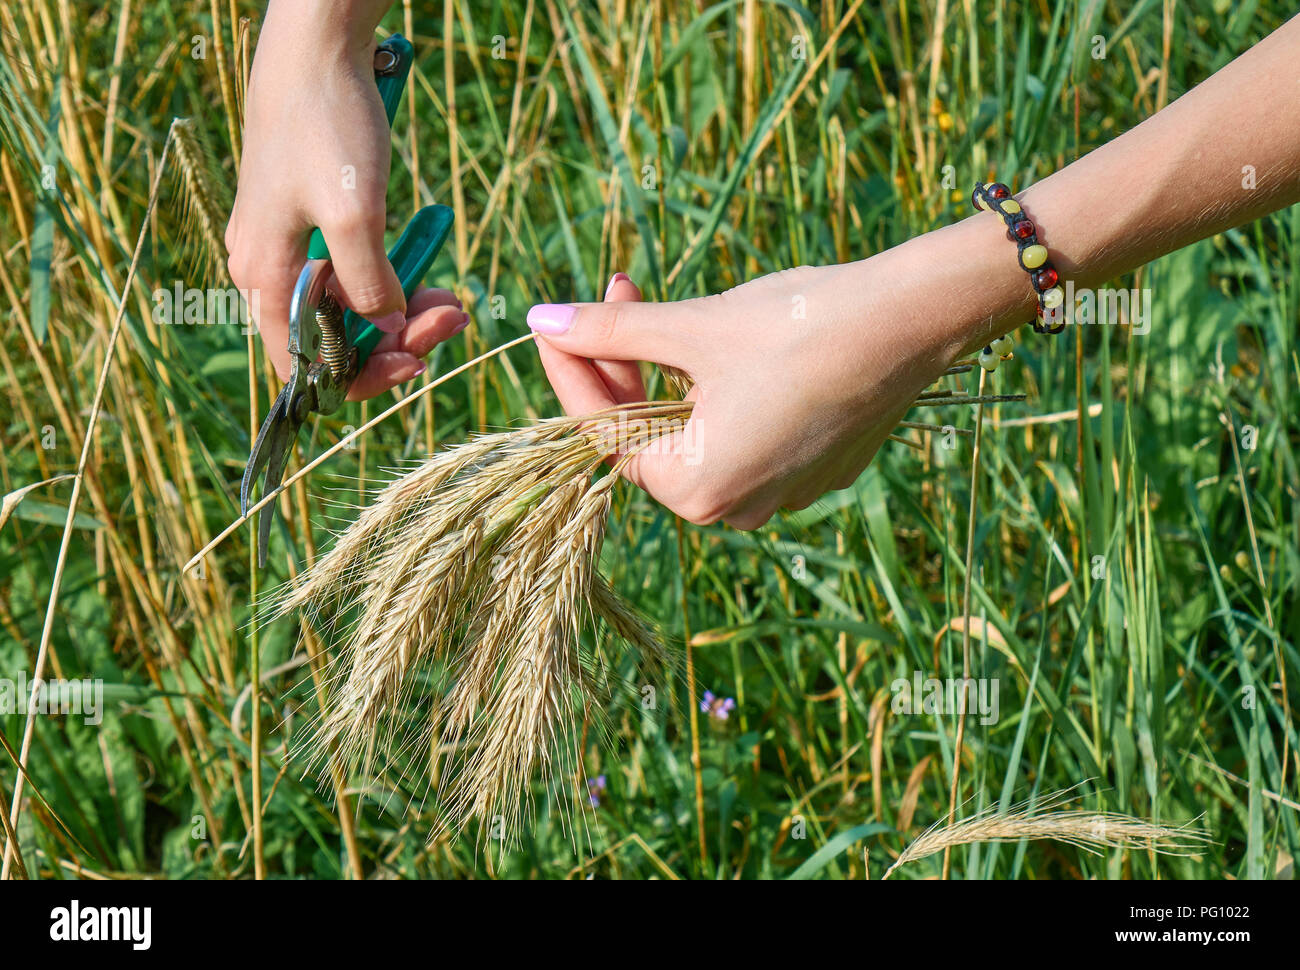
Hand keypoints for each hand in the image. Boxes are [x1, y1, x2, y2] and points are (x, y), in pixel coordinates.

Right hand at [225, 2, 466, 399]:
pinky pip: (352, 271)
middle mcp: (268, 267)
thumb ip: (369, 285)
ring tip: (452, 298)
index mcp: (264, 276)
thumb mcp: (354, 215)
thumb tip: (386, 331)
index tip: (416, 360)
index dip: (360, 377)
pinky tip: (428, 274)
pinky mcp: (310, 220)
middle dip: (396, 337)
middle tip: (452, 315)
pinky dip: (392, 279)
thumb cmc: (327, 124)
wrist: (317, 46)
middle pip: (333, 338)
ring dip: (401, 311)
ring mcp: (287, 243)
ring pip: (348, 306)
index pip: (304, 367)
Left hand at [530, 218, 1026, 529]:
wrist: (915, 321)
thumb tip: (539, 321)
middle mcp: (735, 509)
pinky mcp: (811, 469)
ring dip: (667, 371)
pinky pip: (740, 433)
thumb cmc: (800, 326)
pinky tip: (718, 341)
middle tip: (617, 291)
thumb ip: (609, 333)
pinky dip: (716, 390)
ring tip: (663, 307)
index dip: (572, 371)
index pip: (604, 435)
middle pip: (649, 434)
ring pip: (694, 431)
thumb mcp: (692, 328)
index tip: (556, 320)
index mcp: (697, 489)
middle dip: (624, 362)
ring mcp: (778, 494)